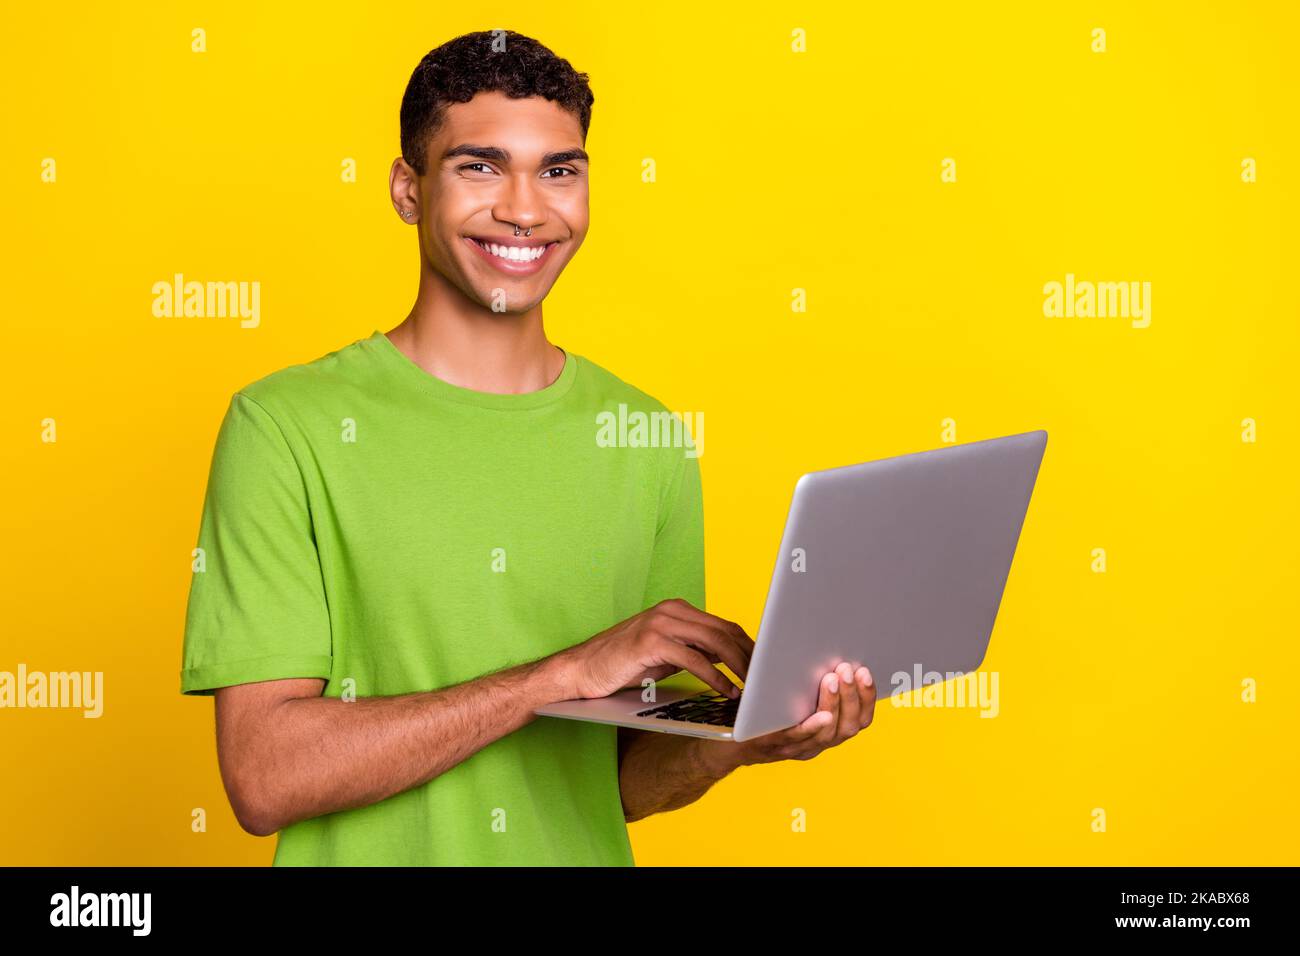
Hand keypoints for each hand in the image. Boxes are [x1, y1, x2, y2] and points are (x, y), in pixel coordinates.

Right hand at [551, 598, 753, 700]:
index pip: (724, 625)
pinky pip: (695, 658)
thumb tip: (731, 659)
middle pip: (725, 630)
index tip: (766, 665)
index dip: (748, 645)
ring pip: (715, 641)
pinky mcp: (652, 641)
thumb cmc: (624, 664)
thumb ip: (696, 651)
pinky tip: (726, 689)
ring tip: (753, 686)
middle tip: (767, 678)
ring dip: (739, 666)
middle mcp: (672, 611)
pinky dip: (716, 676)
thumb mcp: (667, 655)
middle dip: (750, 655)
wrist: (582, 669)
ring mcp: (661, 623)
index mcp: (677, 610)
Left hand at [719, 662, 876, 769]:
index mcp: (829, 729)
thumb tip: (828, 646)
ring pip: (829, 733)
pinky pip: (798, 739)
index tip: (866, 672)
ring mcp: (799, 748)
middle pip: (849, 726)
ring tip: (832, 679)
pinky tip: (821, 714)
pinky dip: (813, 727)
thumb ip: (813, 680)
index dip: (867, 697)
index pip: (861, 718)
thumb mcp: (795, 693)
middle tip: (846, 670)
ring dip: (834, 704)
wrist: (728, 738)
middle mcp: (820, 742)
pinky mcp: (776, 747)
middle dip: (852, 696)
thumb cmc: (767, 709)